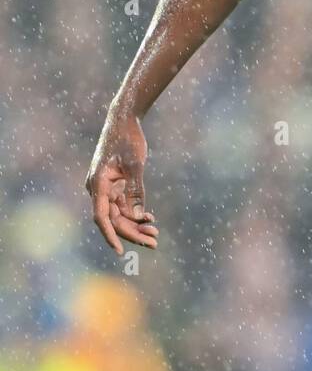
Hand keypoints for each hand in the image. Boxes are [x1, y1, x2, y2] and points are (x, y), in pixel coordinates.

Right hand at [85, 111, 158, 254]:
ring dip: (136, 225)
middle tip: (154, 242)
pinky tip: (150, 218)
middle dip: (133, 233)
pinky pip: (122, 205)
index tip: (120, 251)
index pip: (102, 217)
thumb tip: (137, 215)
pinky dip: (135, 213)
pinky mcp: (113, 185)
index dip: (111, 235)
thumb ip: (135, 190)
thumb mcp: (135, 164)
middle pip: (114, 219)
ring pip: (119, 214)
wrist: (123, 119)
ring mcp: (105, 188)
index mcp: (98, 184)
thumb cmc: (127, 138)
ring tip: (155, 234)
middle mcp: (98, 189)